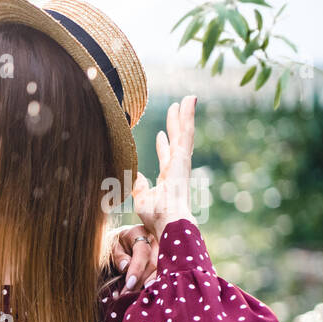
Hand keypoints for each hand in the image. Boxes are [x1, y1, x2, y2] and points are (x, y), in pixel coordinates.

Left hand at [107, 224, 158, 291]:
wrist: (120, 240)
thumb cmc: (114, 243)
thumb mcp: (110, 247)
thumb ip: (117, 256)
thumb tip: (125, 267)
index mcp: (139, 232)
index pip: (142, 251)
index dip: (137, 269)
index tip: (130, 284)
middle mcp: (154, 239)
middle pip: (155, 263)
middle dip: (141, 281)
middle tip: (128, 294)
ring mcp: (162, 249)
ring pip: (161, 270)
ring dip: (147, 284)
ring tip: (133, 296)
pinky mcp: (165, 259)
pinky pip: (162, 273)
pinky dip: (152, 284)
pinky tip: (144, 293)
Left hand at [131, 94, 196, 239]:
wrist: (169, 222)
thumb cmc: (157, 216)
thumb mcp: (142, 198)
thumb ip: (139, 185)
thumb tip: (134, 175)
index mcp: (168, 177)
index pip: (166, 156)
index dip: (163, 145)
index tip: (160, 135)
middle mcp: (177, 167)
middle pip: (176, 140)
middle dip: (175, 125)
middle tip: (174, 109)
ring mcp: (182, 162)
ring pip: (184, 132)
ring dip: (184, 115)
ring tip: (185, 99)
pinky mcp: (184, 156)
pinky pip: (186, 132)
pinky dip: (188, 116)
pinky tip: (188, 101)